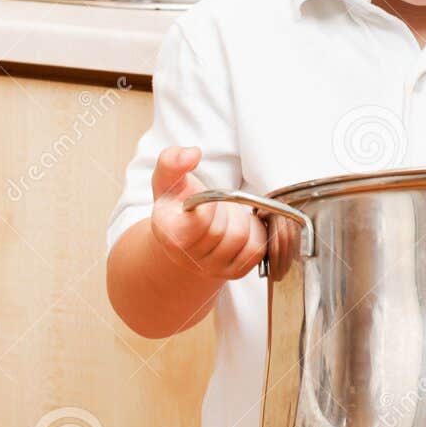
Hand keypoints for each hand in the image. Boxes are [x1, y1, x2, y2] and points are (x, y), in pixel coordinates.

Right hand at [151, 145, 265, 281]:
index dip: (212, 205)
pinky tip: (242, 228)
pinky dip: (256, 234)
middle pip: (228, 230)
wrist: (181, 237)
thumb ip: (172, 162)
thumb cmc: (177, 205)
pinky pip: (257, 251)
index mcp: (170, 235)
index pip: (203, 220)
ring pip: (244, 241)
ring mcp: (212, 269)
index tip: (206, 200)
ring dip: (243, 222)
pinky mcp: (234, 273)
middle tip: (219, 205)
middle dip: (228, 210)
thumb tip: (191, 153)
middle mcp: (189, 259)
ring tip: (229, 216)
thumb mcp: (168, 181)